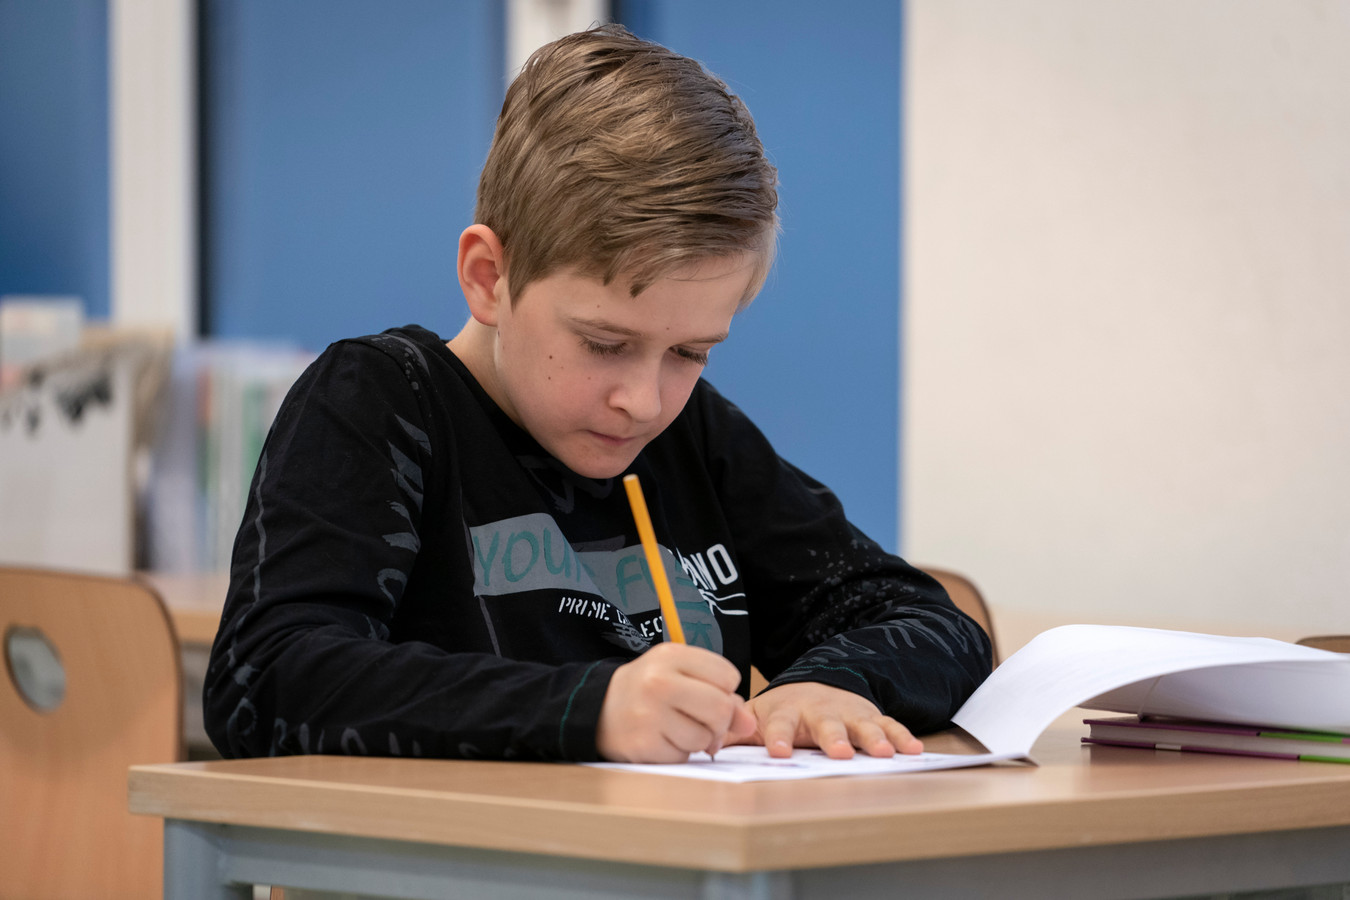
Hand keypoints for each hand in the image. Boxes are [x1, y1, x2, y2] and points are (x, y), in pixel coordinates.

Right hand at [596, 643, 757, 762]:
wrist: (598, 707)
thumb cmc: (648, 689)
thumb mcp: (680, 675)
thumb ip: (719, 693)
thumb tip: (749, 724)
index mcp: (671, 656)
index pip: (727, 676)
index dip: (725, 689)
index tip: (707, 692)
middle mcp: (659, 682)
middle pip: (720, 709)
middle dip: (720, 722)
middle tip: (705, 722)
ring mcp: (649, 715)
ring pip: (704, 738)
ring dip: (698, 740)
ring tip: (677, 728)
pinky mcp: (643, 745)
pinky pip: (683, 756)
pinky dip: (679, 752)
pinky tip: (663, 740)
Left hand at [739, 682, 922, 758]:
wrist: (815, 685)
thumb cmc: (781, 712)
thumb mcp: (754, 718)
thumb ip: (732, 732)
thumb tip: (703, 744)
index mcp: (785, 712)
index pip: (779, 724)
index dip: (779, 737)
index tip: (779, 753)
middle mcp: (817, 711)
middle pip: (824, 724)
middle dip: (832, 738)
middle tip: (838, 753)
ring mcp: (846, 712)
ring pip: (860, 724)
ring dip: (871, 738)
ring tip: (883, 753)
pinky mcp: (869, 715)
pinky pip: (888, 725)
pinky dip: (901, 736)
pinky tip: (914, 750)